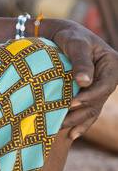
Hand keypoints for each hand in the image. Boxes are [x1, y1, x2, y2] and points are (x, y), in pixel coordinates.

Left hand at [51, 21, 117, 140]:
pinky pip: (88, 111)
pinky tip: (72, 135)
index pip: (104, 86)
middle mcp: (108, 78)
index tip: (71, 103)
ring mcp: (99, 87)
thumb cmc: (68, 35)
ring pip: (92, 109)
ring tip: (62, 129)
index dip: (89, 97)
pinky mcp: (88, 93)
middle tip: (62, 121)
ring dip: (78, 121)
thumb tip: (84, 82)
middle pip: (98, 101)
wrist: (58, 35)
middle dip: (81, 113)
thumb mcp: (74, 44)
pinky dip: (80, 123)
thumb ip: (80, 61)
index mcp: (112, 64)